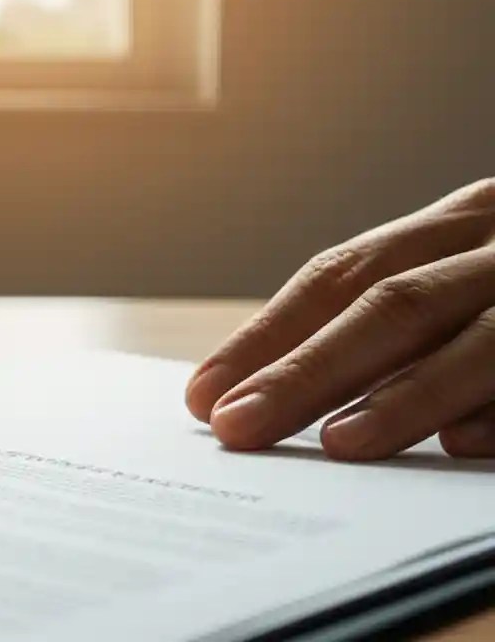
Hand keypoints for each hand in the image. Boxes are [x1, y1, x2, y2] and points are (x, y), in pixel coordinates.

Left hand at [186, 179, 494, 459]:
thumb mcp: (473, 271)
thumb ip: (400, 314)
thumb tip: (271, 389)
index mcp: (461, 223)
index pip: (341, 276)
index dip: (267, 335)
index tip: (202, 394)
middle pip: (394, 305)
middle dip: (309, 371)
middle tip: (237, 426)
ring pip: (481, 342)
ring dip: (404, 396)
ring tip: (338, 444)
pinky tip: (458, 445)